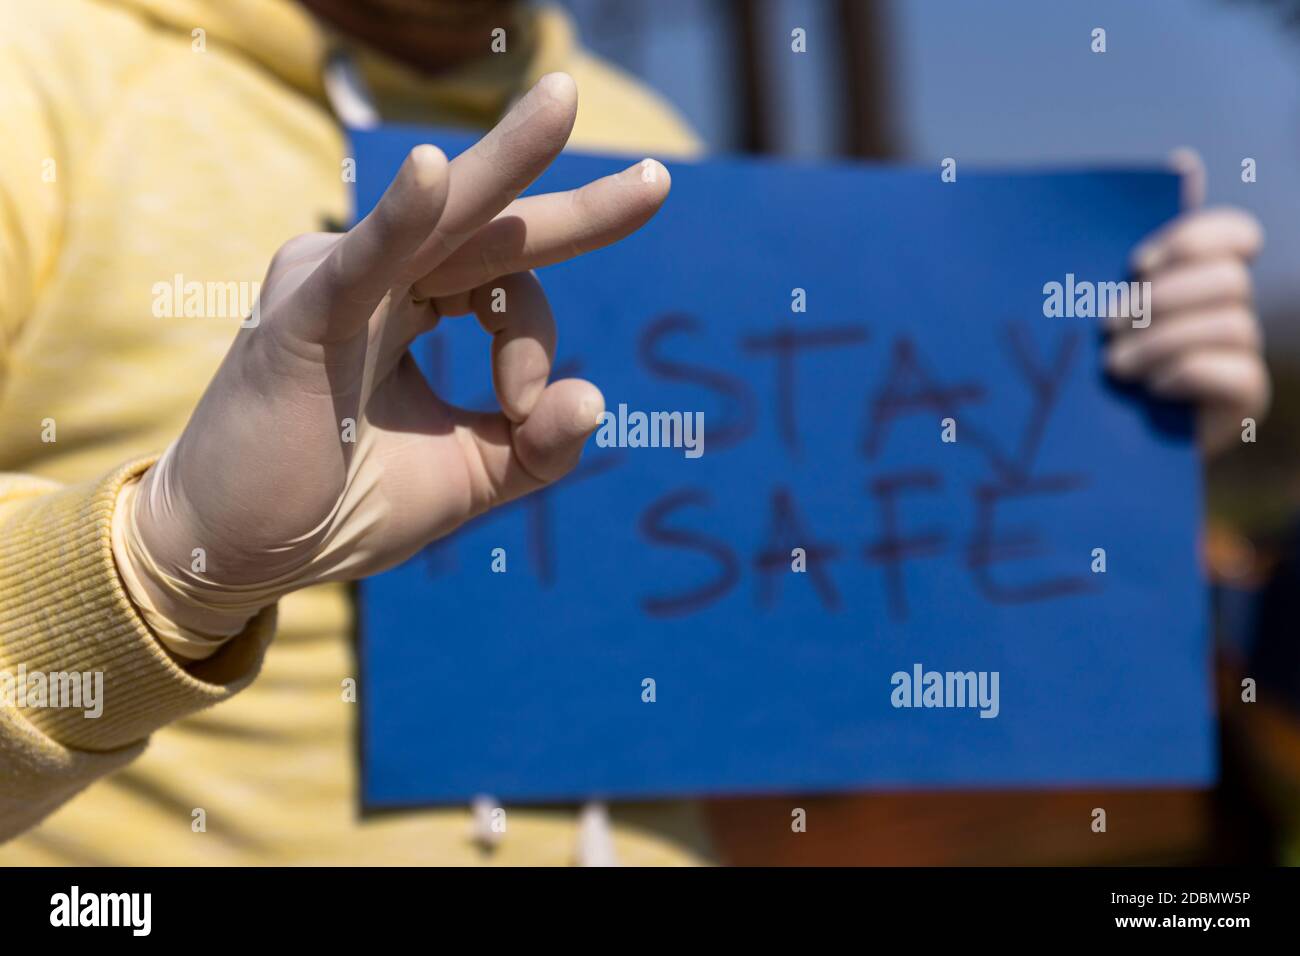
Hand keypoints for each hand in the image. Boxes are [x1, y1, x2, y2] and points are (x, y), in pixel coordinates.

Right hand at [117, 74, 669, 651]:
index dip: (536, 345)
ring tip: (563, 101)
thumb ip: (539, 446)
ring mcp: (336, 285)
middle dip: (575, 207)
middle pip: (490, 226)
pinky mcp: (302, 319)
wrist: (242, 554)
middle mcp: (379, 276)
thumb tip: (597, 398)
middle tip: (659, 181)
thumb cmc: (342, 504)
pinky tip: (430, 173)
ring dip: (505, 162)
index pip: (509, 285)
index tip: (525, 411)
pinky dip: (397, 221)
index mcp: (414, 301)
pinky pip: (360, 263)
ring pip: (436, 218)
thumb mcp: (468, 475)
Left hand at [1106, 149, 1267, 455]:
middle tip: (1106, 326)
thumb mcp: (1088, 302)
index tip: (1135, 264)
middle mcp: (1228, 310)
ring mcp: (1241, 355)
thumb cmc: (1081, 362)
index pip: (1233, 233)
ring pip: (1231, 323)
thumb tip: (1181, 161)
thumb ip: (1118, 246)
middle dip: (1161, 301)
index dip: (1193, 239)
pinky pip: (1237, 372)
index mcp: (1196, 277)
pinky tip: (1154, 388)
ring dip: (1161, 343)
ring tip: (1114, 368)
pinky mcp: (1245, 399)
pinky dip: (1189, 373)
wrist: (1084, 441)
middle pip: (1229, 279)